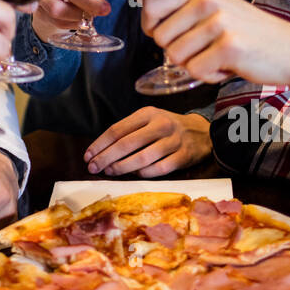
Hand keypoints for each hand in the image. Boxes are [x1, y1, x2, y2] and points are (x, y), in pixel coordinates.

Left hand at [83, 108, 212, 176]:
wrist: (201, 132)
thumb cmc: (167, 127)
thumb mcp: (149, 120)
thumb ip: (129, 131)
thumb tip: (101, 150)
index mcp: (148, 114)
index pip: (117, 129)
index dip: (100, 144)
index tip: (87, 156)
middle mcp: (160, 125)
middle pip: (127, 144)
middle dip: (106, 157)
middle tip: (93, 168)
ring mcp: (173, 141)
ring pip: (142, 158)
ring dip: (122, 167)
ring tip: (109, 172)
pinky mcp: (183, 157)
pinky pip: (159, 169)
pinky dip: (143, 173)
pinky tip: (134, 175)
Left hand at [141, 0, 289, 105]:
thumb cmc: (247, 32)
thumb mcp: (213, 7)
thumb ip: (180, 7)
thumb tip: (143, 9)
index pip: (150, 5)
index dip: (152, 27)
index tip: (170, 35)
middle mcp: (207, 0)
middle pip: (160, 37)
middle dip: (177, 51)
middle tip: (205, 48)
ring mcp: (218, 23)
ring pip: (176, 57)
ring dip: (195, 65)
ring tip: (218, 56)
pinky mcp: (229, 47)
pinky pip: (195, 72)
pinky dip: (209, 76)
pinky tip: (228, 66)